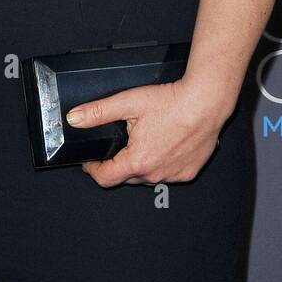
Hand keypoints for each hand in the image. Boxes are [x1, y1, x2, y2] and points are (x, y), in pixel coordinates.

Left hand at [66, 79, 225, 186]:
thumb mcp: (128, 102)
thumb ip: (98, 112)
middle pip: (126, 177)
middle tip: (117, 145)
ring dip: (139, 165)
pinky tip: (162, 146)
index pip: (106, 178)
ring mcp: (174, 175)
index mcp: (138, 161)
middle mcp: (156, 174)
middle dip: (117, 164)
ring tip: (140, 142)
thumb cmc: (172, 103)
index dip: (93, 170)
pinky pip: (168, 174)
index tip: (89, 163)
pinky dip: (160, 164)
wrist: (206, 103)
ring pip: (147, 177)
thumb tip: (75, 118)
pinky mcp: (189, 172)